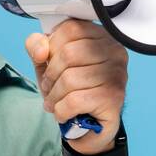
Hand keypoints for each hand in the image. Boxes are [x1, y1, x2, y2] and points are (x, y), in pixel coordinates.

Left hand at [25, 19, 128, 155]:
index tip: (50, 62)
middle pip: (68, 54)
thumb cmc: (72, 90)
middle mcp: (114, 53)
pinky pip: (75, 100)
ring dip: (54, 96)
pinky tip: (64, 113)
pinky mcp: (113, 99)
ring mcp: (117, 76)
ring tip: (55, 102)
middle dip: (50, 75)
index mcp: (101, 37)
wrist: (90, 127)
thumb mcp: (49, 63)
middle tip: (49, 88)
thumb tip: (41, 50)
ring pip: (70, 79)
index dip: (51, 47)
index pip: (71, 28)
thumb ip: (38, 47)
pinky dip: (61, 110)